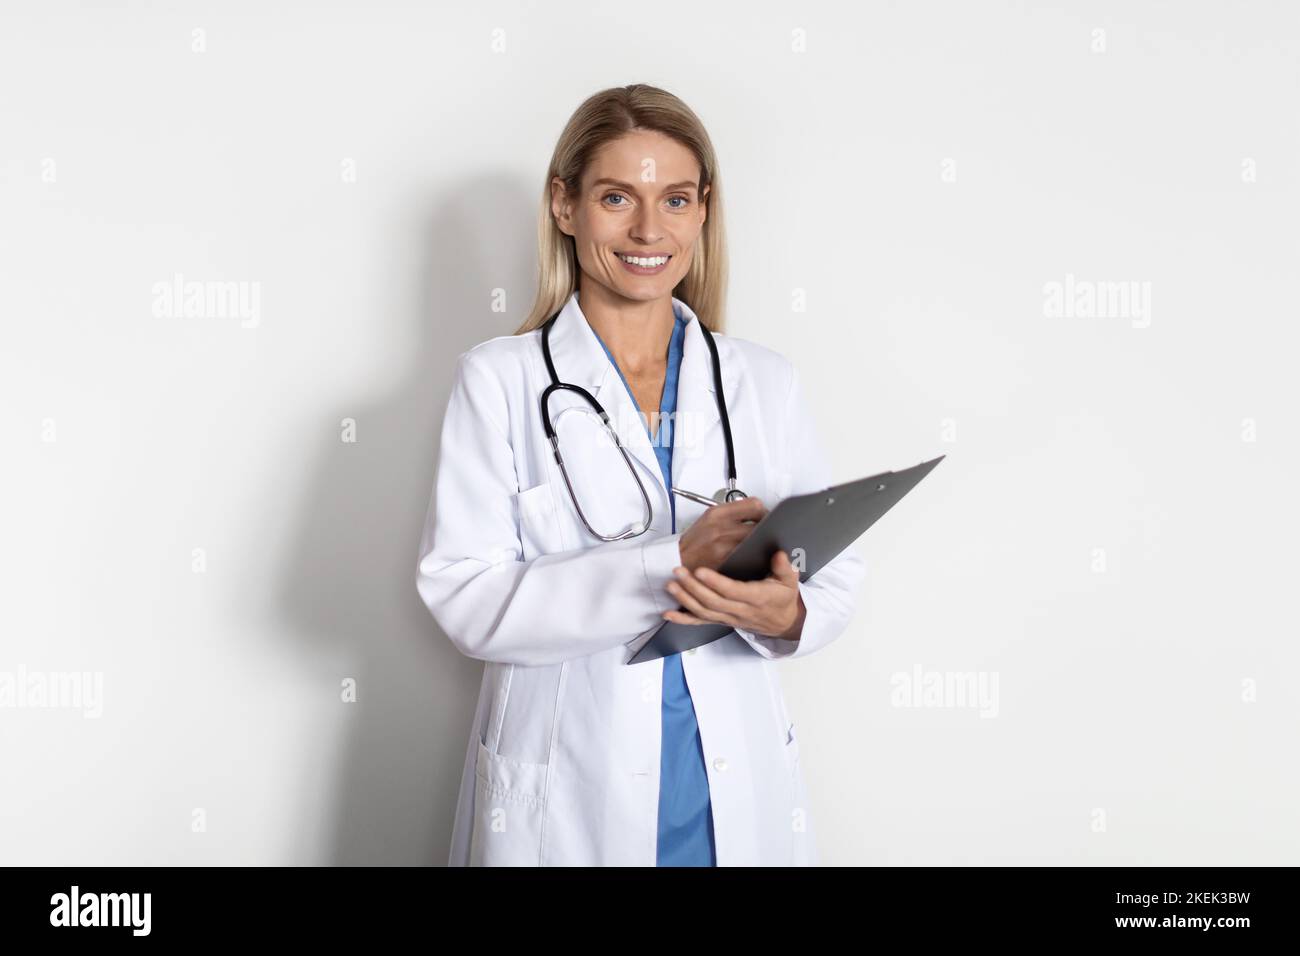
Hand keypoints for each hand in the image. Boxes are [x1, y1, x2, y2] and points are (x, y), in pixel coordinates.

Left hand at [663, 548, 805, 640]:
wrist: (783, 622)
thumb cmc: (783, 598)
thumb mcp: (790, 581)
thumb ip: (784, 567)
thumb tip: (779, 554)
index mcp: (757, 598)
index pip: (733, 591)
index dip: (716, 582)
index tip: (701, 570)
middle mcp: (740, 610)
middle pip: (713, 601)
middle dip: (693, 587)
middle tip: (678, 571)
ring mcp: (729, 617)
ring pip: (703, 611)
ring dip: (685, 599)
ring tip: (670, 585)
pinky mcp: (721, 620)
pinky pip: (700, 622)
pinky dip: (683, 618)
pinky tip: (668, 612)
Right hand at [676, 496, 767, 570]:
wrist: (677, 559)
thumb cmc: (694, 541)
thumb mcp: (708, 518)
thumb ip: (731, 512)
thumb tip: (755, 510)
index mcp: (717, 513)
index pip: (754, 505)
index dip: (764, 511)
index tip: (764, 516)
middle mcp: (721, 528)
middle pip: (760, 524)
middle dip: (766, 528)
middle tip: (767, 532)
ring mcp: (725, 547)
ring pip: (757, 542)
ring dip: (762, 543)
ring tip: (760, 543)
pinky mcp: (727, 563)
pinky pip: (749, 557)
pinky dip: (754, 556)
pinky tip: (753, 556)